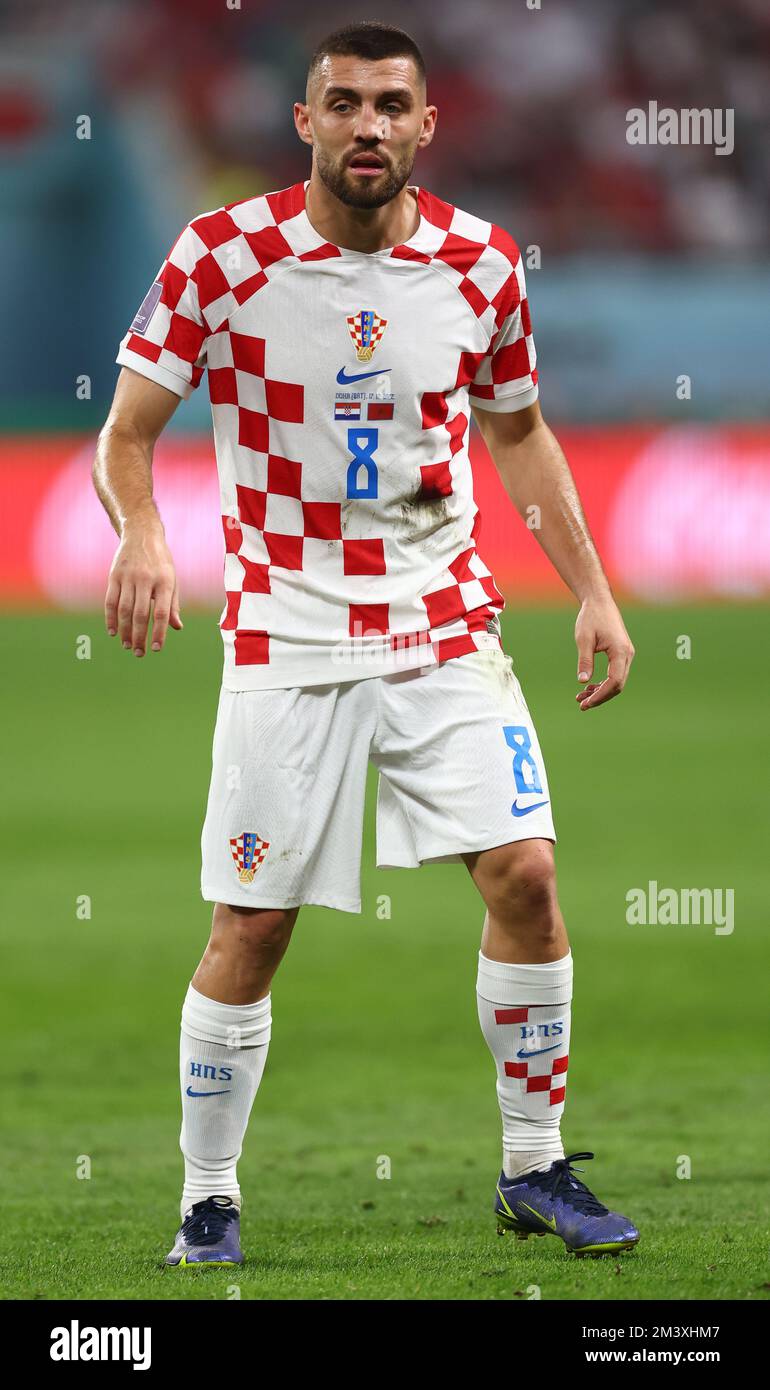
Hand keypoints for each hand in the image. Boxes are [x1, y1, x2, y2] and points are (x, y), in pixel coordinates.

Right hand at [104, 521, 181, 655]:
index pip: (161, 613)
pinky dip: (110, 618)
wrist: (141, 534)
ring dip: (124, 631)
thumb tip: (177, 627)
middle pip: (141, 614)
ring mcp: (128, 577)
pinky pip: (110, 601)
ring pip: (124, 610)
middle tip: (138, 653)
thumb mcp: (172, 579)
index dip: (159, 632)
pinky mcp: (114, 576)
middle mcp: (146, 580)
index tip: (156, 649)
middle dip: (139, 637)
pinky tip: (113, 631)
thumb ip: (173, 604)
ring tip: (126, 645)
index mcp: (165, 582)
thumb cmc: (161, 562)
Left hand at [574, 596, 633, 710]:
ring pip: (616, 681)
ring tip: (581, 698)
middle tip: (582, 705)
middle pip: (617, 685)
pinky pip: (615, 673)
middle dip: (600, 697)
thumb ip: (584, 660)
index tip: (586, 703)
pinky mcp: (620, 653)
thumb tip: (582, 681)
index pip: (615, 681)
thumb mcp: (584, 639)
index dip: (601, 695)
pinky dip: (602, 682)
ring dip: (600, 691)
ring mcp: (625, 654)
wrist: (599, 601)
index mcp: (620, 651)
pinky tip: (588, 687)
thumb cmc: (591, 617)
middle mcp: (627, 654)